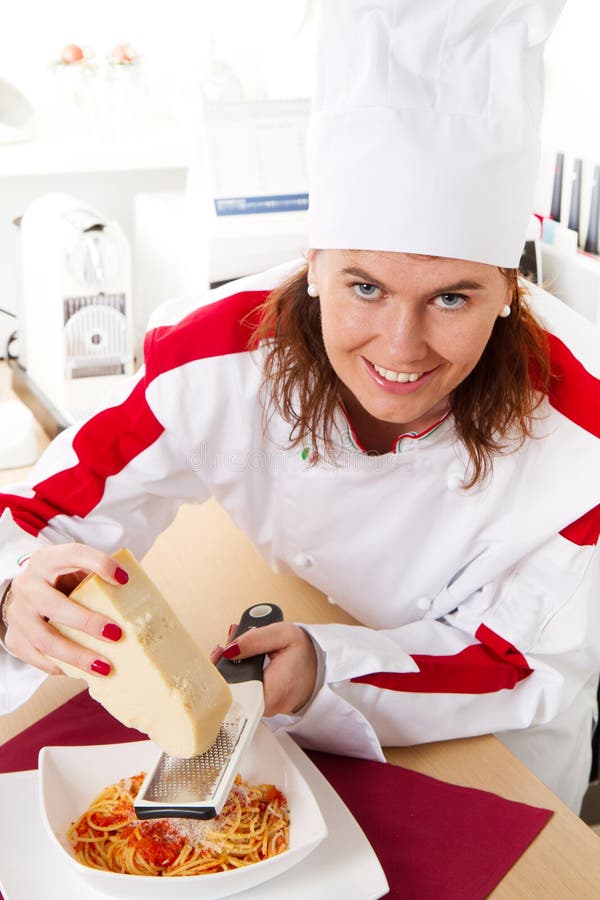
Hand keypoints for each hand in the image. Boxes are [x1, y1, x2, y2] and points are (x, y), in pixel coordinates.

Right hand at [3, 543, 127, 676]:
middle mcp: (28, 585)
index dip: (99, 564)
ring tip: (105, 667)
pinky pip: (37, 657)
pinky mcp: (15, 638)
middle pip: (54, 606)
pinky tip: (82, 672)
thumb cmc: (62, 581)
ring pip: (44, 639)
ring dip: (77, 656)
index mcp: (47, 560)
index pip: (73, 555)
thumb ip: (98, 580)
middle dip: (87, 622)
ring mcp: (18, 613)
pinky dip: (61, 667)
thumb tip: (140, 600)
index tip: (124, 579)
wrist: (26, 592)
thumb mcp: (76, 570)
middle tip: (117, 634)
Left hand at [210, 622, 317, 715]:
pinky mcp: (261, 707)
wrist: (320, 665)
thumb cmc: (305, 652)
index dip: (220, 673)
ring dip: (228, 671)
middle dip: (222, 667)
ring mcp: (263, 710)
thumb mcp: (283, 634)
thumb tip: (229, 649)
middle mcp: (267, 707)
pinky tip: (237, 660)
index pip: (233, 691)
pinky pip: (241, 693)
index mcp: (273, 692)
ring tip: (233, 649)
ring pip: (234, 693)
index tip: (219, 654)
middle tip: (225, 645)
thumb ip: (255, 639)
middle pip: (230, 692)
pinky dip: (235, 677)